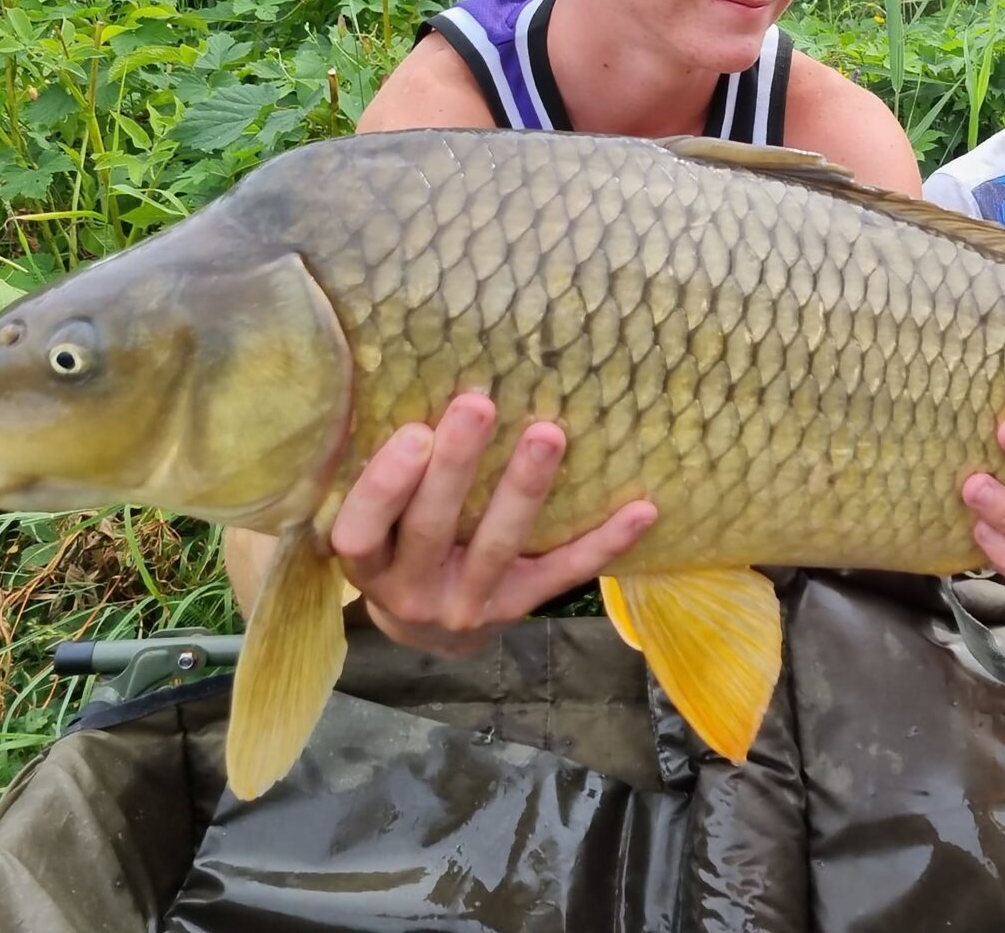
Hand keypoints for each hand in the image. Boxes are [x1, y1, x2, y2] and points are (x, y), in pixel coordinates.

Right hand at [330, 392, 656, 656]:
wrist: (427, 629)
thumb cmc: (397, 546)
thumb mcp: (375, 522)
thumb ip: (388, 475)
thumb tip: (413, 374)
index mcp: (369, 565)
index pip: (361, 532)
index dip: (385, 487)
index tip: (414, 432)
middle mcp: (412, 591)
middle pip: (432, 529)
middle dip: (456, 467)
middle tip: (477, 405)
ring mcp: (468, 603)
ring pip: (498, 546)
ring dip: (524, 489)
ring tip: (547, 435)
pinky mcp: (519, 607)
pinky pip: (564, 573)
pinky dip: (605, 543)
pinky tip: (642, 510)